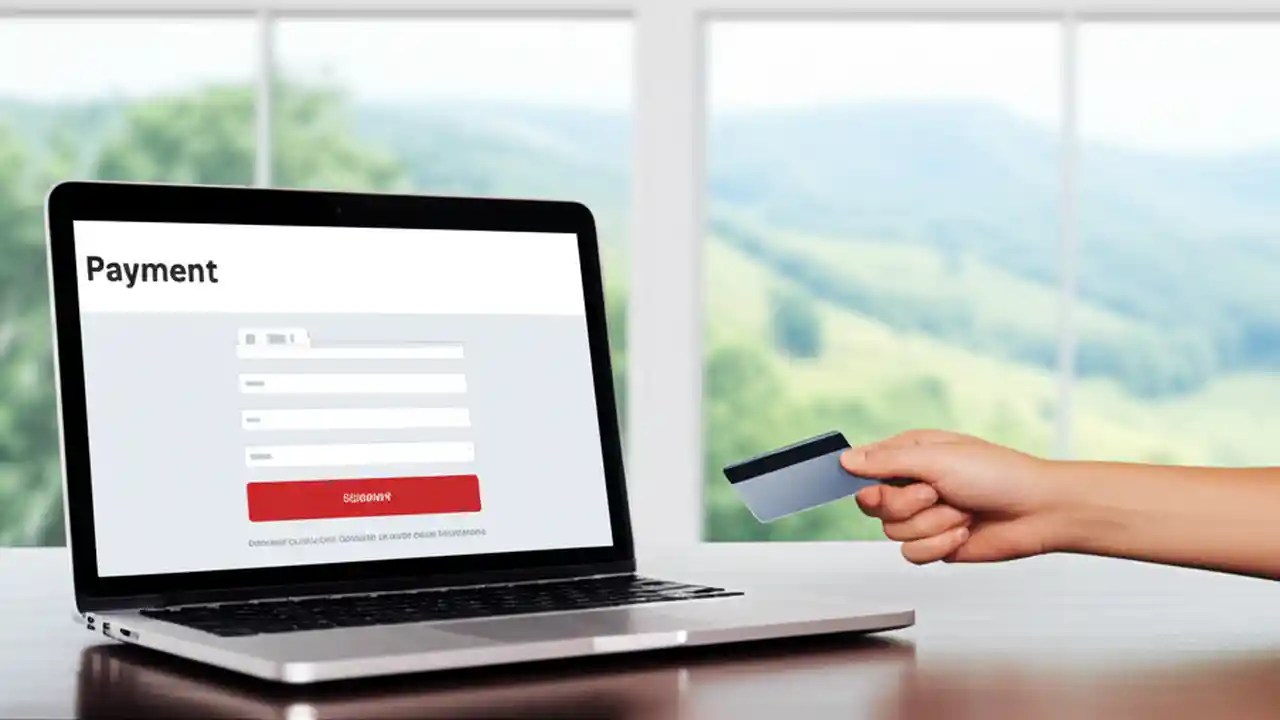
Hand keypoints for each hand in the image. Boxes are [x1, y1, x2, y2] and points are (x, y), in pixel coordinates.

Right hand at [841, 430, 1068, 564]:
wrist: (1038, 512)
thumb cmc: (998, 474)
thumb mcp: (937, 458)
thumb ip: (887, 461)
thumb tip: (847, 459)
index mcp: (911, 455)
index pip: (864, 468)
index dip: (867, 480)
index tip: (877, 486)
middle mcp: (914, 484)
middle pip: (874, 504)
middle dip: (907, 504)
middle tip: (935, 493)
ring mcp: (924, 515)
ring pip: (892, 531)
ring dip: (931, 525)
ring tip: (960, 512)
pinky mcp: (936, 543)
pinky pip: (911, 553)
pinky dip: (937, 545)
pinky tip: (961, 532)